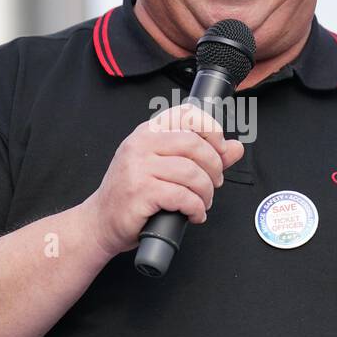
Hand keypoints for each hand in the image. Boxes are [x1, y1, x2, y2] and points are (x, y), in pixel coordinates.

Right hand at [84, 102, 244, 258]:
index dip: (212, 129)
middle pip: (194, 144)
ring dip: (206, 192)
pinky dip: (195, 208)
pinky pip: (182, 196)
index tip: (220, 150)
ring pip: (191, 172)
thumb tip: (235, 148)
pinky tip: (193, 214)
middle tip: (214, 184)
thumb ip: (202, 157)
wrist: (101, 222)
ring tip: (202, 202)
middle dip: (214, 167)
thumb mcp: (165, 168)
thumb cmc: (133, 194)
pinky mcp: (140, 192)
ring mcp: (138, 167)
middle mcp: (141, 144)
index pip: (187, 114)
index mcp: (147, 132)